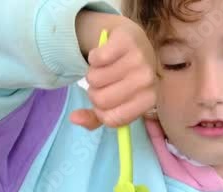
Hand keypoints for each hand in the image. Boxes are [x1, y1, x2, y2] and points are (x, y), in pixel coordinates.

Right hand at [71, 12, 158, 129]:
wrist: (135, 42)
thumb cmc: (126, 77)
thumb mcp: (116, 100)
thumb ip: (95, 117)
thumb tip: (74, 118)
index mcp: (149, 100)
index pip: (112, 119)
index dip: (100, 112)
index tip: (103, 103)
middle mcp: (147, 80)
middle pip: (101, 100)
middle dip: (94, 92)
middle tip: (103, 83)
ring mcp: (138, 59)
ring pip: (95, 79)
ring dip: (93, 74)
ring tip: (105, 69)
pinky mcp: (125, 41)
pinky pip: (96, 58)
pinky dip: (93, 58)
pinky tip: (105, 56)